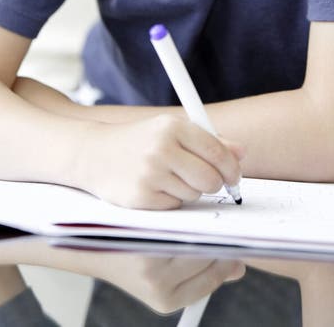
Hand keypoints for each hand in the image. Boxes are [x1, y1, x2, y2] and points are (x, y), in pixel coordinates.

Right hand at [78, 114, 244, 209]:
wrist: (92, 153)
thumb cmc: (139, 141)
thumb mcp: (170, 130)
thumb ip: (208, 140)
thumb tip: (241, 152)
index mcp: (173, 126)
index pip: (217, 151)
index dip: (232, 168)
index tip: (235, 177)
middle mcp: (161, 148)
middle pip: (210, 179)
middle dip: (214, 184)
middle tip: (208, 183)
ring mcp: (150, 174)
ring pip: (193, 194)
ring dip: (189, 191)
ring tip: (170, 178)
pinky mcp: (140, 197)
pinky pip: (174, 207)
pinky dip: (171, 202)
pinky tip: (156, 189)